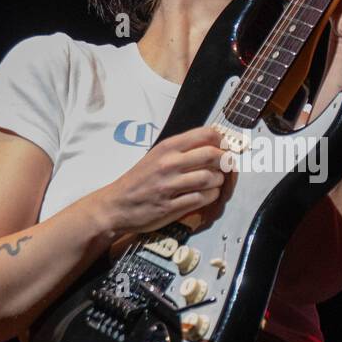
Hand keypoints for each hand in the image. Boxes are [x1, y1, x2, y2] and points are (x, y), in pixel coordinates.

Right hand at [98, 125, 231, 243]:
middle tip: (224, 167)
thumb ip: (182, 150)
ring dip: (219, 182)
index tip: (223, 148)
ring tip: (214, 183)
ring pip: (210, 178)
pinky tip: (206, 195)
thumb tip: (213, 144)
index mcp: (167, 147)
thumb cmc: (139, 179)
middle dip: (224, 162)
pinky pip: (202, 199)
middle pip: (213, 156)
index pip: (206, 134)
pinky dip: (210, 197)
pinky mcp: (171, 206)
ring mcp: (170, 185)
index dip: (221, 141)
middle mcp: (169, 163)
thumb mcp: (157, 156)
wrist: (117, 205)